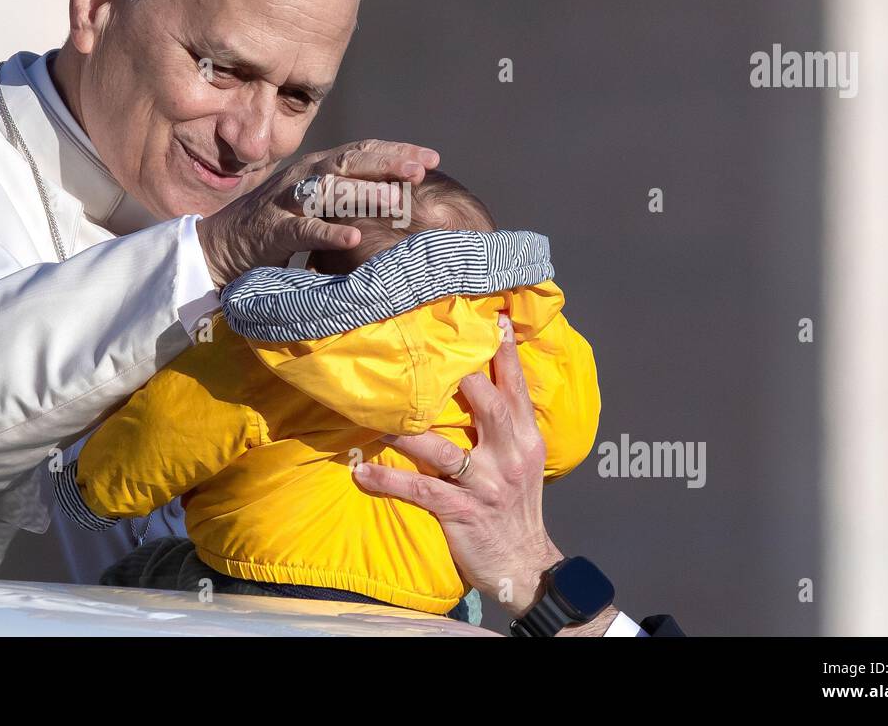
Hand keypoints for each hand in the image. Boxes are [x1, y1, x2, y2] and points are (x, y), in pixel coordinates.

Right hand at [196, 139, 438, 287]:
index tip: (432, 157)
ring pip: (329, 192)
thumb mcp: (317, 202)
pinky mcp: (273, 231)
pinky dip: (328, 234)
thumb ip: (348, 193)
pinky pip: (304, 231)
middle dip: (386, 164)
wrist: (222, 244)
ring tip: (396, 201)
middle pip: (349, 162)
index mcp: (318, 167)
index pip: (362, 151)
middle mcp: (304, 176)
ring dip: (364, 195)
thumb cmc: (278, 223)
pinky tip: (353, 239)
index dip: (396, 152)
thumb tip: (397, 192)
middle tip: (421, 169)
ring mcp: (287, 201)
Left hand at [353, 314, 563, 616]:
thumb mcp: (522, 461)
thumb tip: (478, 385)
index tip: (490, 319)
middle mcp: (511, 457)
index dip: (504, 353)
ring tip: (375, 416)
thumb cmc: (515, 508)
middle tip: (423, 354)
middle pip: (488, 406)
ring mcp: (487, 486)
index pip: (515, 388)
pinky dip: (388, 480)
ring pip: (445, 450)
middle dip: (460, 378)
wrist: (524, 567)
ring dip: (408, 432)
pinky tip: (362, 471)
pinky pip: (421, 491)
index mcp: (526, 439)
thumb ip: (505, 425)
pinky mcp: (463, 513)